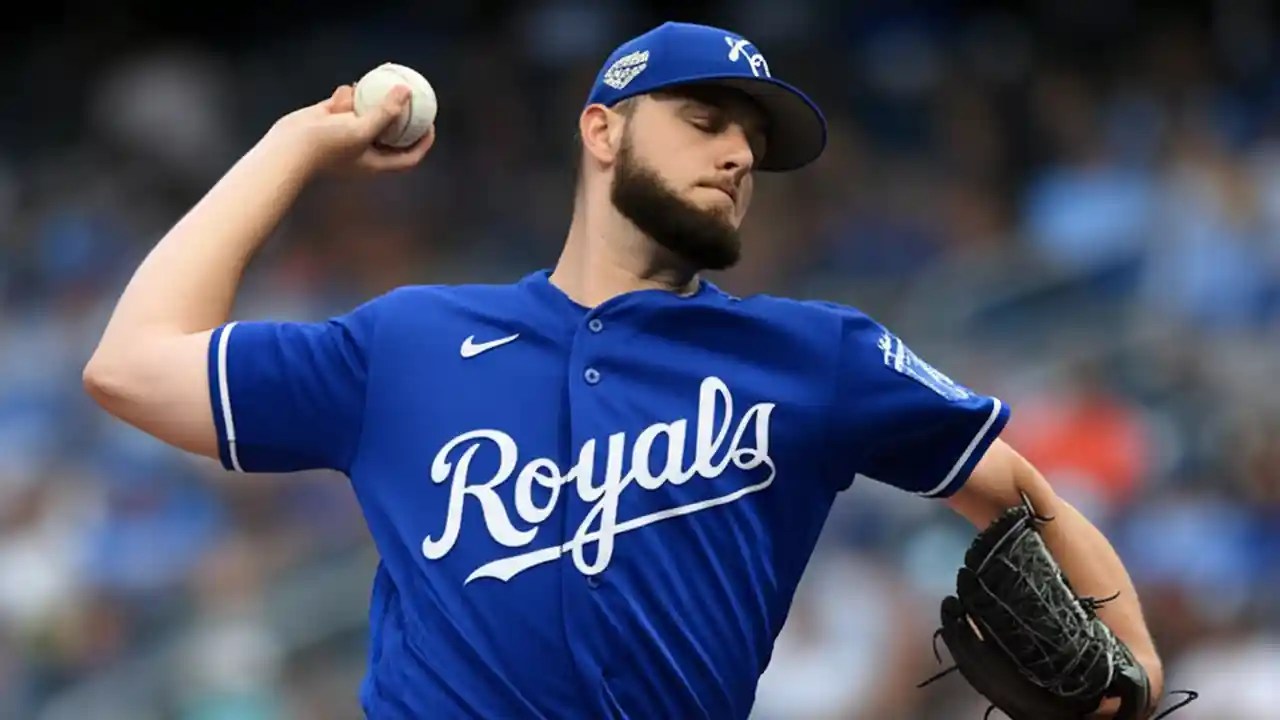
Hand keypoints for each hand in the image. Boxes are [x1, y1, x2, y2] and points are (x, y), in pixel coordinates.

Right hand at [266, 84, 435, 176]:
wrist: (288, 146)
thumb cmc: (327, 146)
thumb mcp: (361, 130)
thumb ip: (386, 112)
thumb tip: (406, 91)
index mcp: (375, 162)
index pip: (408, 157)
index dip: (423, 143)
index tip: (430, 124)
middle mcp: (363, 149)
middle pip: (391, 132)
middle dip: (402, 116)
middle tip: (413, 97)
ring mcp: (346, 134)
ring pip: (367, 113)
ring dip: (371, 101)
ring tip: (382, 83)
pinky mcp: (330, 120)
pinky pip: (346, 104)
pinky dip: (347, 97)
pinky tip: (346, 91)